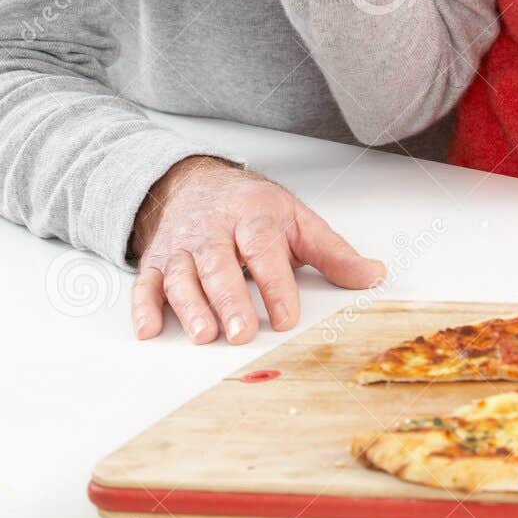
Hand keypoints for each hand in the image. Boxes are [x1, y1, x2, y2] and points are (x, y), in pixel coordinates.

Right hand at [129, 155, 385, 342]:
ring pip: (182, 275)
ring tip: (204, 334)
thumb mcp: (297, 221)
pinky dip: (144, 306)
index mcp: (254, 217)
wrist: (193, 182)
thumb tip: (373, 276)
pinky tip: (149, 328)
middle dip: (229, 298)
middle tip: (241, 331)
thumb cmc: (251, 208)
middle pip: (219, 263)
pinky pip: (146, 283)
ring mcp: (182, 246)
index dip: (275, 283)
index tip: (286, 316)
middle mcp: (214, 230)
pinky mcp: (156, 262)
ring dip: (190, 305)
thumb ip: (333, 252)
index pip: (264, 248)